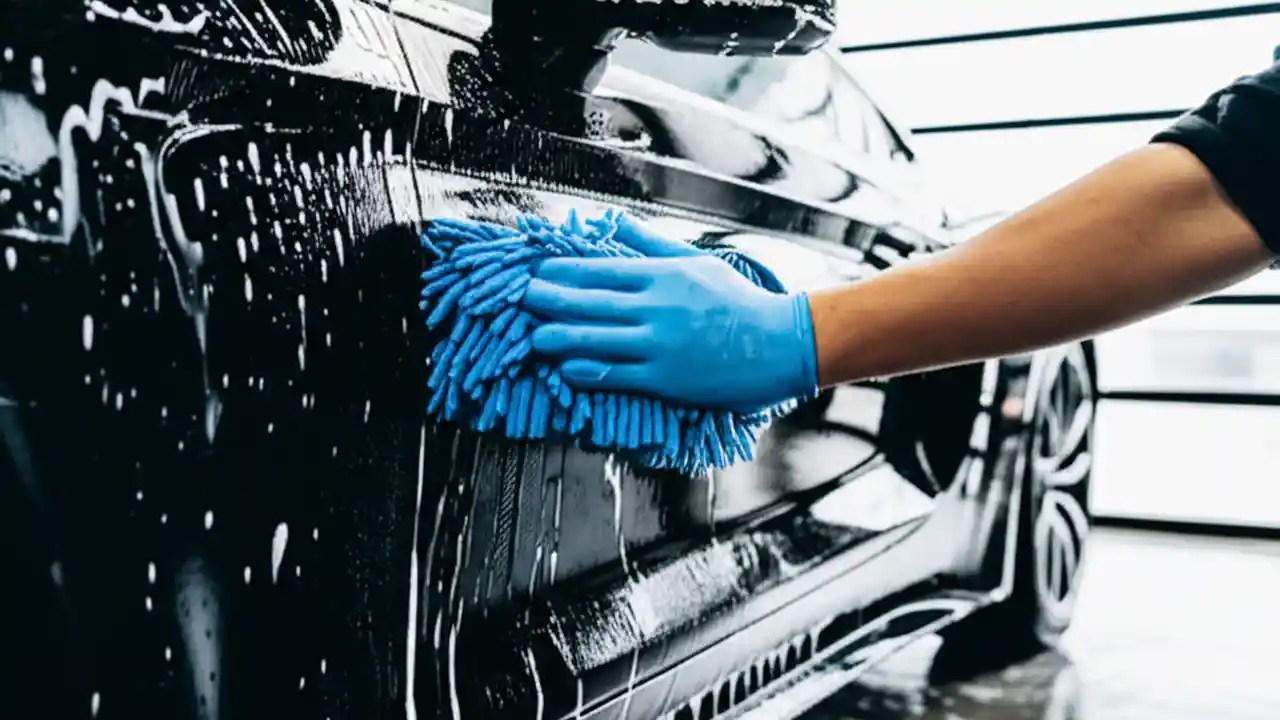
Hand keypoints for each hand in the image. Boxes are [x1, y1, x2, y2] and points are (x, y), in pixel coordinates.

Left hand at [521, 217, 817, 412]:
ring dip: (558, 337)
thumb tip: (614, 223)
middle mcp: (655, 307)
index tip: (536, 270)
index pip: (599, 269)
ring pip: (594, 339)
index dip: (561, 270)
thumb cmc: (738, 301)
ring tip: (531, 336)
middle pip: (588, 301)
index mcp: (662, 274)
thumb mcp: (697, 260)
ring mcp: (658, 344)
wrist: (777, 345)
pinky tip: (565, 368)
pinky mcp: (664, 378)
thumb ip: (650, 245)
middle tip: (519, 297)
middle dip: (548, 299)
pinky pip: (615, 374)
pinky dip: (586, 370)